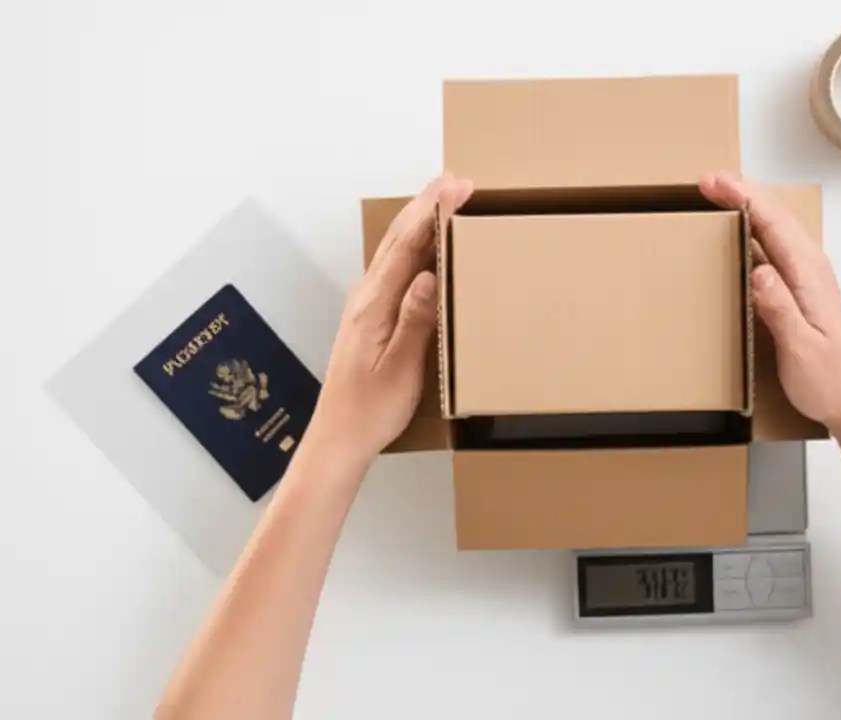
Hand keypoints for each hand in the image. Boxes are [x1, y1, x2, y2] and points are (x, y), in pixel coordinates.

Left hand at [309, 174, 473, 461]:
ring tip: (443, 200)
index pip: (407, 247)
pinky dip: (412, 246)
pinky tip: (424, 248)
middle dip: (427, 205)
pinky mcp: (370, 316)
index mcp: (375, 305)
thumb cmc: (372, 409)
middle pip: (397, 239)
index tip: (458, 188)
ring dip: (419, 222)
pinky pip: (393, 268)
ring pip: (394, 250)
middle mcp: (366, 297)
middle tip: (456, 180)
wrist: (339, 436)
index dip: (433, 213)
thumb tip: (430, 276)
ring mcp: (365, 305)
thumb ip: (415, 320)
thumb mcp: (401, 368)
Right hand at [699, 172, 840, 439]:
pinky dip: (758, 233)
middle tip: (707, 181)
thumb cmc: (831, 381)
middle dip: (742, 193)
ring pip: (779, 229)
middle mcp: (813, 270)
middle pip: (777, 217)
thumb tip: (758, 270)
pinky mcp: (806, 292)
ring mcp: (810, 279)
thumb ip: (779, 307)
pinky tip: (745, 238)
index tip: (713, 182)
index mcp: (810, 276)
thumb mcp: (800, 348)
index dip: (742, 196)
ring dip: (751, 208)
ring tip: (721, 197)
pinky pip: (779, 249)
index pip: (774, 223)